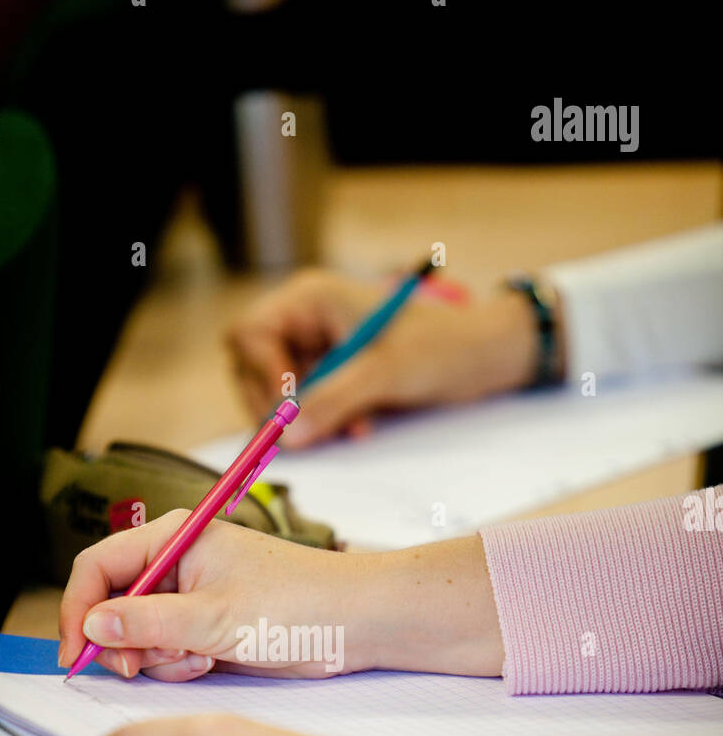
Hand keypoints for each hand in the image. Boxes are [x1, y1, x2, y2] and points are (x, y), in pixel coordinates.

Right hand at [58, 511, 377, 679]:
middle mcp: (175, 563)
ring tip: (201, 659)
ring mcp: (190, 596)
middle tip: (141, 668)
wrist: (356, 623)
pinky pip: (166, 650)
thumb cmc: (298, 603)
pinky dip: (178, 664)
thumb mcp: (214, 618)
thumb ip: (147, 623)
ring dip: (158, 658)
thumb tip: (93, 625)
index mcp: (173, 537)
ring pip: (137, 635)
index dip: (78, 609)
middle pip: (112, 605)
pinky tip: (212, 663)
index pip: (97, 566)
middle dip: (124, 642)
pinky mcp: (206, 626)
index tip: (76, 653)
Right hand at [225, 268, 538, 447]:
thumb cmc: (441, 347)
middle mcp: (305, 319)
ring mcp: (315, 347)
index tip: (287, 411)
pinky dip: (324, 422)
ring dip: (306, 418)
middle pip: (251, 366)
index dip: (260, 375)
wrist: (484, 357)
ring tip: (349, 428)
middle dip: (279, 404)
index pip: (250, 335)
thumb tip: (286, 438)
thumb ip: (333, 401)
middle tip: (308, 432)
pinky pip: (305, 405)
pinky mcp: (330, 373)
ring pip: (276, 392)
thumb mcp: (385, 373)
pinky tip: (357, 427)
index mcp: (310, 298)